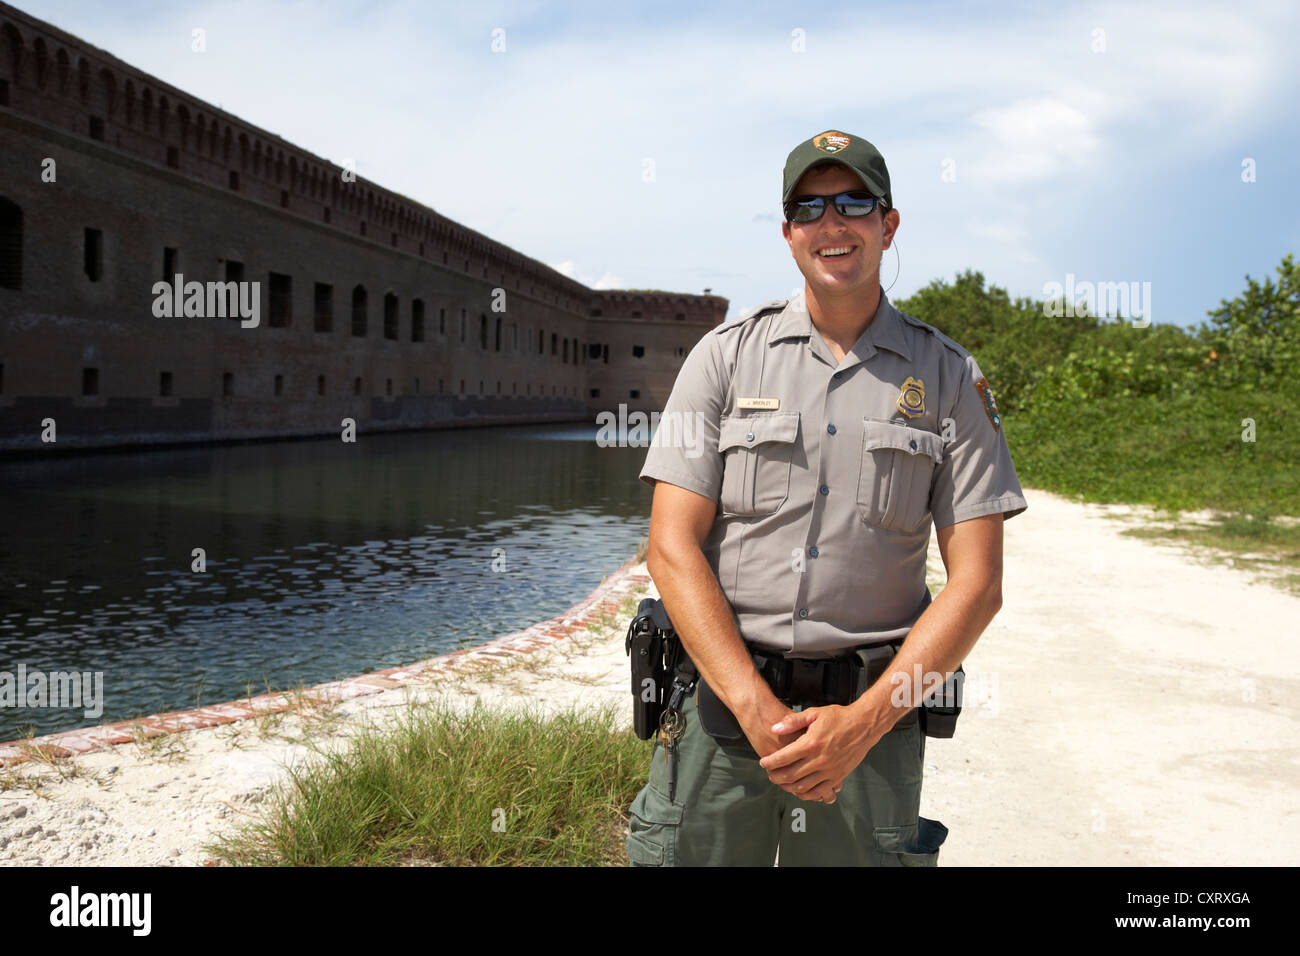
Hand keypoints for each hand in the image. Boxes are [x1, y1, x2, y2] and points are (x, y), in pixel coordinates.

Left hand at [758, 704, 881, 802]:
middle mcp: (819, 760)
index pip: (783, 757)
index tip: (763, 763)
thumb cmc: (840, 718)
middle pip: (790, 775)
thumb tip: (775, 728)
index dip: (770, 762)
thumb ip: (793, 721)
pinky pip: (820, 792)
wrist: (864, 725)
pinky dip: (808, 794)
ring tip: (782, 783)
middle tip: (770, 774)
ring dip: (789, 787)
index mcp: (811, 743)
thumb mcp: (814, 713)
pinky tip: (801, 791)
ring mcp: (829, 771)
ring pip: (803, 787)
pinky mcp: (838, 777)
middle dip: (776, 777)